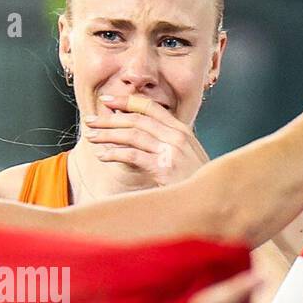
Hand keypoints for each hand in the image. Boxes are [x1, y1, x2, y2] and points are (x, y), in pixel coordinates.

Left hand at [82, 94, 209, 187]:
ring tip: (91, 137)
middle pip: (137, 119)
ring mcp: (172, 151)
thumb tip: (138, 134)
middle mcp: (177, 135)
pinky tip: (103, 156)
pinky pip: (133, 155)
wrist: (212, 200)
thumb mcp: (184, 155)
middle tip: (90, 120)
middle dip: (110, 118)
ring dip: (108, 135)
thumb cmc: (194, 181)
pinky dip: (114, 154)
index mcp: (181, 129)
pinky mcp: (164, 168)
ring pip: (132, 134)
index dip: (126, 102)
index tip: (106, 101)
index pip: (150, 107)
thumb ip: (166, 142)